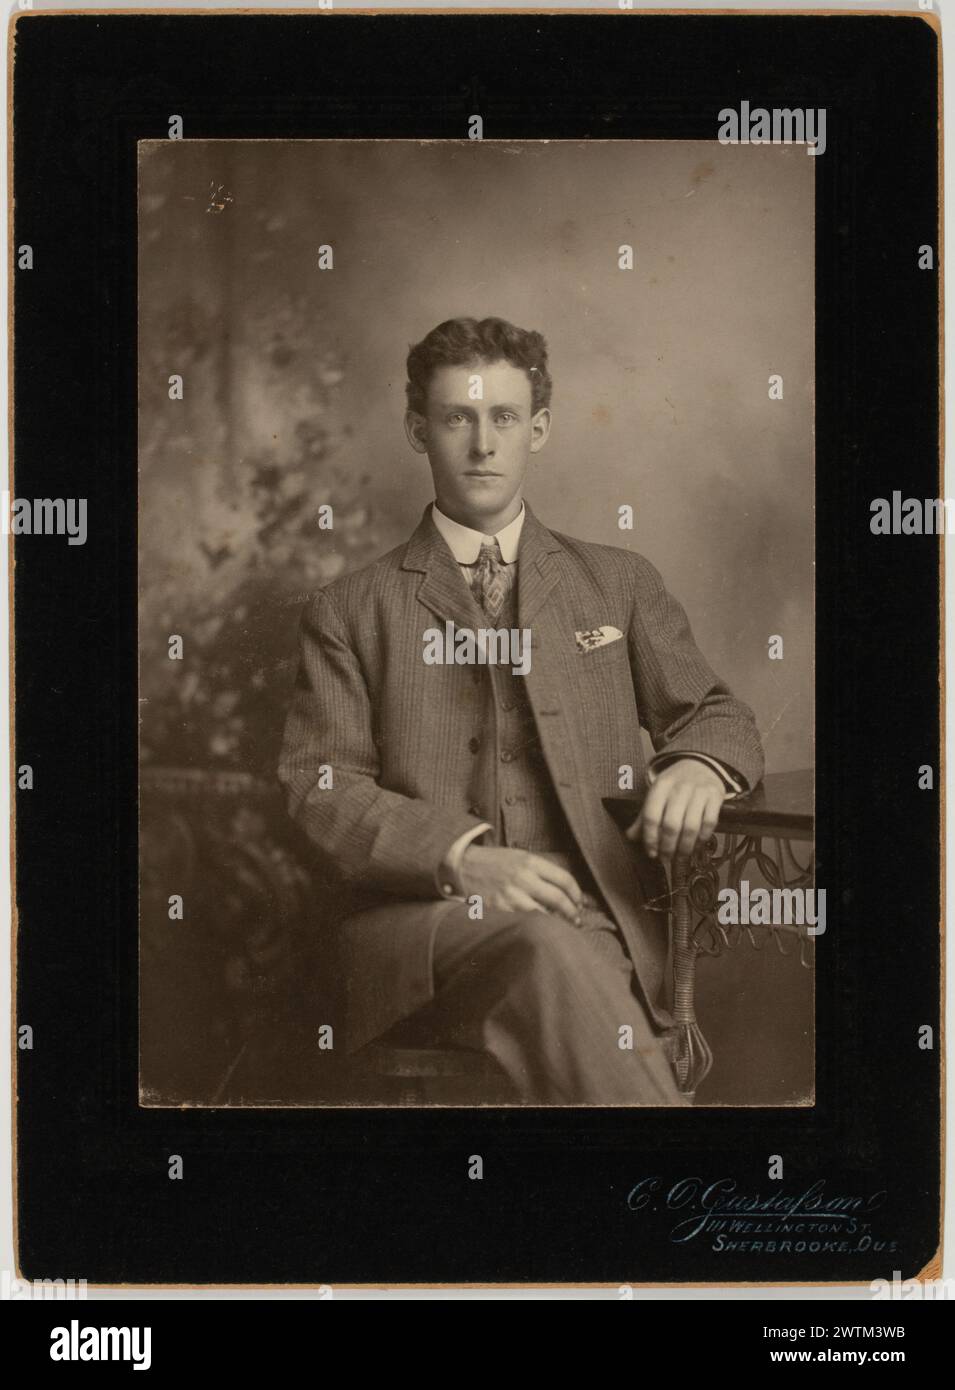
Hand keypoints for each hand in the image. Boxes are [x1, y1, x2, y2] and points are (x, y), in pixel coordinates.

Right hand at [459, 846, 583, 923]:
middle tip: (577, 920)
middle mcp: (523, 878)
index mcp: (530, 862)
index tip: (580, 902)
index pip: (564, 879)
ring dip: (557, 924)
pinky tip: (541, 929)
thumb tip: (563, 890)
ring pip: (544, 915)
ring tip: (563, 928)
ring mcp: (511, 895)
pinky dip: (536, 927)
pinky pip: (525, 922)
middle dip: (572, 912)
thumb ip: (539, 870)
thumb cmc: (493, 862)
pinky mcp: (500, 909)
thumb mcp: (518, 856)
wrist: (462, 866)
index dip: (577, 894)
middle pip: (558, 899)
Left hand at [626, 759, 725, 861]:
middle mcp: (679, 787)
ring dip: (685, 847)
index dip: (650, 838)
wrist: (701, 764)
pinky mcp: (715, 796)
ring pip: (691, 826)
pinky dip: (702, 838)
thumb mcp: (657, 794)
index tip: (651, 852)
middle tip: (666, 858)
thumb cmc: (675, 784)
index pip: (651, 816)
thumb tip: (631, 837)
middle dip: (668, 846)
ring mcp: (699, 791)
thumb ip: (644, 816)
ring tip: (681, 856)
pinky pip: (709, 823)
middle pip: (671, 824)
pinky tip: (696, 845)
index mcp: (660, 786)